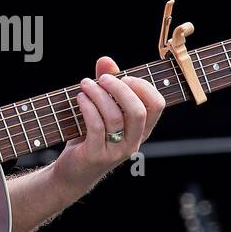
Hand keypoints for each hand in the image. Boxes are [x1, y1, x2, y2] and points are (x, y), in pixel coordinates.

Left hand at [52, 56, 165, 190]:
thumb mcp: (102, 109)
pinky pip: (96, 127)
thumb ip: (107, 84)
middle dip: (120, 89)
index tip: (124, 77)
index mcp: (141, 130)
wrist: (74, 171)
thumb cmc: (91, 136)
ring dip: (98, 94)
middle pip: (138, 111)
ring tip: (85, 84)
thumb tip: (106, 60)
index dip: (143, 86)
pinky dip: (88, 107)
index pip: (156, 105)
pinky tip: (80, 98)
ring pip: (114, 117)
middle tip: (103, 79)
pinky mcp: (96, 155)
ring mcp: (116, 151)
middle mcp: (133, 142)